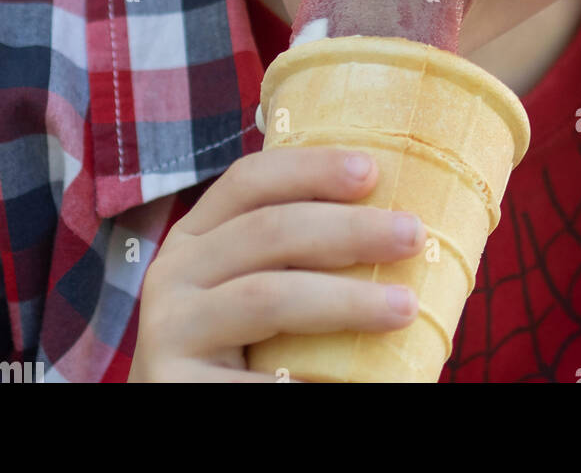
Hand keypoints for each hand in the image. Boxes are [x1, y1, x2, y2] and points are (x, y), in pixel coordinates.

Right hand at [126, 147, 424, 381]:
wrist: (187, 412)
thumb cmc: (246, 350)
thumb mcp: (255, 285)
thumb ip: (300, 254)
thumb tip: (397, 222)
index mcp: (195, 236)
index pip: (250, 180)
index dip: (310, 168)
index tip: (372, 171)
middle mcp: (172, 273)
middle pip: (268, 231)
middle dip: (349, 228)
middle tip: (412, 235)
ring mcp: (168, 331)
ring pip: (267, 298)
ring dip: (346, 299)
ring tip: (404, 308)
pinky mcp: (174, 386)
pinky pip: (254, 380)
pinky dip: (305, 376)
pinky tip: (352, 378)